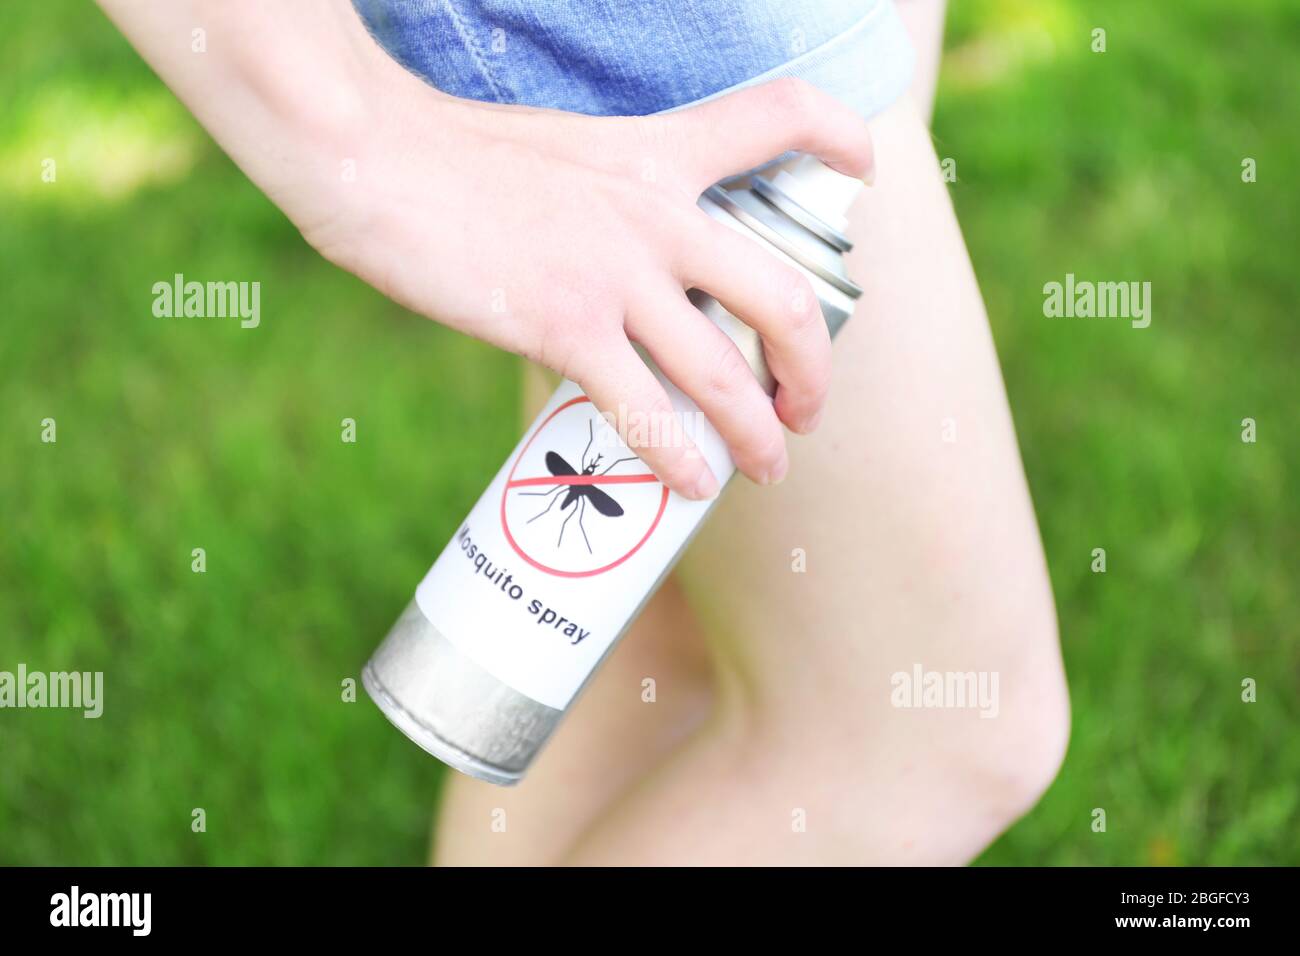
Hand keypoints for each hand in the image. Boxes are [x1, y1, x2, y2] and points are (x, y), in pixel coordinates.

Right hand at [95, 0, 872, 498]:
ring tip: (768, 463)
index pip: (775, 115)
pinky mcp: (566, 328)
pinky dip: (678, 459)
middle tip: (806, 404)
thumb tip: (627, 270)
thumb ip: (613, 202)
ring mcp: (616, 275)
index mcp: (656, 154)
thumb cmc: (451, 157)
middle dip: (812, 364)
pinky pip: (647, 411)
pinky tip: (688, 487)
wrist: (376, 159)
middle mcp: (656, 214)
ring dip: (759, 431)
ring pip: (724, 372)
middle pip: (780, 295)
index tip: (861, 165)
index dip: (838, 134)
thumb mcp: (562, 154)